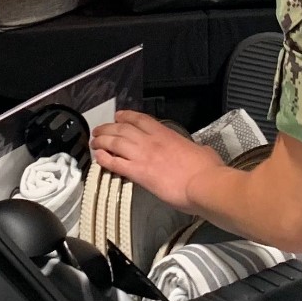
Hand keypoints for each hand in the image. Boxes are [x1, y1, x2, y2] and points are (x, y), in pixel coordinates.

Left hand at [91, 111, 222, 213]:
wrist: (204, 184)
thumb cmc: (207, 170)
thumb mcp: (204, 152)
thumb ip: (197, 150)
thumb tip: (201, 152)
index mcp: (167, 134)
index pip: (141, 119)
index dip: (127, 116)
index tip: (119, 116)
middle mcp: (151, 141)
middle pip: (123, 129)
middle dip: (108, 128)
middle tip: (100, 130)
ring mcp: (143, 156)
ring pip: (115, 143)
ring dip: (102, 141)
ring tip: (94, 141)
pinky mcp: (139, 173)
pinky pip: (115, 164)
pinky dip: (104, 159)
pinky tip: (98, 157)